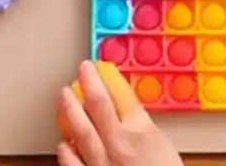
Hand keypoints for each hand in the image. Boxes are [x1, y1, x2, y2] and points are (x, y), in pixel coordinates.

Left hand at [57, 61, 182, 165]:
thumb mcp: (162, 146)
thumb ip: (142, 127)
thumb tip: (125, 111)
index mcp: (140, 132)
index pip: (119, 96)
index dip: (104, 78)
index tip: (95, 68)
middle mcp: (119, 145)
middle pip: (98, 107)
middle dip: (86, 85)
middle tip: (79, 72)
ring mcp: (103, 164)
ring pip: (81, 131)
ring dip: (70, 111)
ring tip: (63, 96)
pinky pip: (74, 165)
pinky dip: (66, 152)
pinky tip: (63, 143)